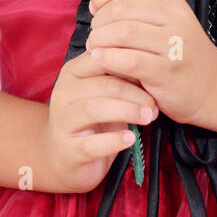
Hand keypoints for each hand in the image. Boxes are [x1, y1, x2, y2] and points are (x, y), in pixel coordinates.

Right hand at [43, 49, 160, 193]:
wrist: (65, 158)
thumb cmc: (91, 120)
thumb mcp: (104, 94)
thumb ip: (119, 78)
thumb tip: (148, 67)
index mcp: (72, 73)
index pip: (101, 58)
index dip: (130, 66)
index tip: (151, 76)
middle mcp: (63, 93)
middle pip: (104, 85)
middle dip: (135, 94)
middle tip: (154, 105)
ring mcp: (63, 121)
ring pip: (95, 109)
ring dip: (127, 112)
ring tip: (148, 118)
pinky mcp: (68, 150)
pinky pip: (92, 143)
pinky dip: (114, 140)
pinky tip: (130, 138)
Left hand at [82, 0, 216, 127]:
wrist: (213, 86)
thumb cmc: (178, 52)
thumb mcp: (164, 21)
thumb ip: (136, 8)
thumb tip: (96, 3)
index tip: (95, 9)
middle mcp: (175, 16)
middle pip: (121, 7)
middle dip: (98, 21)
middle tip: (94, 35)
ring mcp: (174, 43)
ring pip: (123, 32)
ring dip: (99, 40)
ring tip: (95, 49)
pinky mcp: (169, 70)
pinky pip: (129, 60)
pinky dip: (108, 59)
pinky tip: (99, 60)